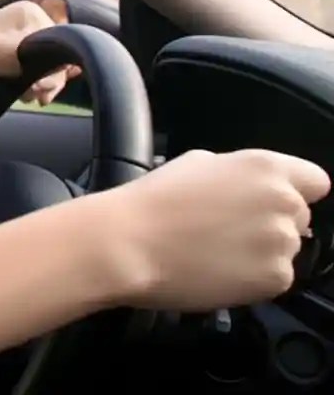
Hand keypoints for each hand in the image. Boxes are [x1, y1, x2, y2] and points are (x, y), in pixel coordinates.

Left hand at [0, 0, 77, 104]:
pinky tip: (18, 91)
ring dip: (34, 82)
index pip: (61, 46)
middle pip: (50, 55)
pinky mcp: (3, 43)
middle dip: (46, 79)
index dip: (57, 73)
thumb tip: (61, 79)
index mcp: (32, 13)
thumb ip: (44, 72)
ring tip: (25, 96)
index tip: (45, 93)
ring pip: (37, 62)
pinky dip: (22, 77)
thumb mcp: (16, 60)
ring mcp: (14, 30)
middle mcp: (26, 18)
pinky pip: (23, 63)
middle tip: (37, 99)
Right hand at [100, 148, 330, 310]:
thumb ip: (236, 173)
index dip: (294, 193)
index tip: (269, 204)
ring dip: (261, 253)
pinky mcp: (275, 278)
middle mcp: (283, 202)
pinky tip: (217, 271)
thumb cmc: (152, 202)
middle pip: (300, 217)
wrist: (129, 244)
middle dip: (272, 223)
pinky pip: (275, 278)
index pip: (316, 182)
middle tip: (230, 231)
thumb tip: (246, 188)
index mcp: (266, 167)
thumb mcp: (196, 164)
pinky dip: (251, 279)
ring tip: (216, 253)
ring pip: (286, 249)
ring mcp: (282, 242)